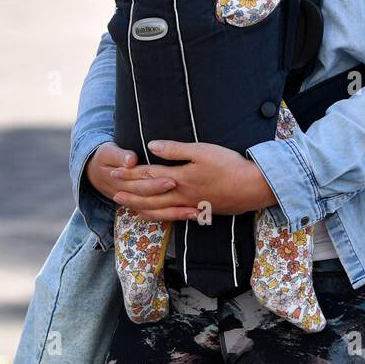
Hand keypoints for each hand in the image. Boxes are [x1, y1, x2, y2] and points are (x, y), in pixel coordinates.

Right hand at [85, 141, 185, 211]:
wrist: (93, 173)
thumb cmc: (104, 158)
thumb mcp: (108, 152)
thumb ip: (119, 155)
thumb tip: (131, 160)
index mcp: (120, 182)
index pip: (141, 184)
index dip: (156, 183)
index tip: (172, 180)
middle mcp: (129, 195)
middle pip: (151, 200)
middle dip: (172, 200)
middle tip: (194, 199)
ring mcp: (135, 201)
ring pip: (156, 211)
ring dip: (175, 213)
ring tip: (194, 213)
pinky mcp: (142, 203)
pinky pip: (157, 213)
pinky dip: (172, 216)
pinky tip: (190, 216)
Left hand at [111, 140, 276, 220]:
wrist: (252, 188)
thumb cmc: (228, 165)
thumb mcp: (202, 151)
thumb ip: (175, 150)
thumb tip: (151, 146)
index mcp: (179, 178)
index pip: (148, 176)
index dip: (130, 173)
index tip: (114, 171)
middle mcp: (180, 194)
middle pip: (149, 196)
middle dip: (130, 193)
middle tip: (112, 193)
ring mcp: (190, 205)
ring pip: (159, 209)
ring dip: (141, 207)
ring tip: (128, 207)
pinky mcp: (199, 210)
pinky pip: (173, 216)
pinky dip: (160, 216)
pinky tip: (156, 215)